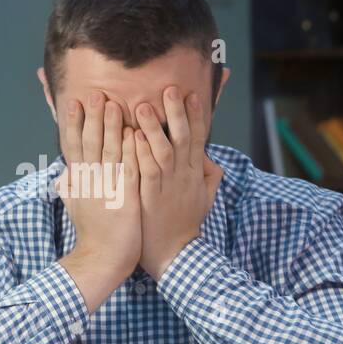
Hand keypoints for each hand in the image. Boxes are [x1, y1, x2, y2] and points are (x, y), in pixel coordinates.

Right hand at [56, 92, 141, 311]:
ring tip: (113, 104)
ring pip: (108, 151)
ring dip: (111, 127)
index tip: (74, 103)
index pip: (73, 146)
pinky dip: (128, 150)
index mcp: (78, 182)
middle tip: (95, 94)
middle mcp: (90, 181)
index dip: (74, 124)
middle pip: (89, 143)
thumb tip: (64, 175)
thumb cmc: (92, 235)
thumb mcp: (75, 208)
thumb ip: (70, 188)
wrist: (102, 259)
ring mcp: (106, 188)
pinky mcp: (124, 197)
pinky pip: (127, 168)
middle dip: (92, 117)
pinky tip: (132, 133)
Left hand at [134, 87, 222, 279]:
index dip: (196, 116)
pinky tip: (132, 137)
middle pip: (182, 139)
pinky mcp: (149, 197)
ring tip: (144, 107)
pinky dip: (140, 152)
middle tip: (170, 89)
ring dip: (154, 128)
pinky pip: (145, 170)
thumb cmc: (184, 223)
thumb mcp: (204, 198)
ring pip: (162, 151)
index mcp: (196, 174)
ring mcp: (167, 186)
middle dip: (177, 113)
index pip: (198, 138)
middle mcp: (183, 176)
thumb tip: (210, 156)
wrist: (174, 254)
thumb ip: (209, 175)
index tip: (192, 94)